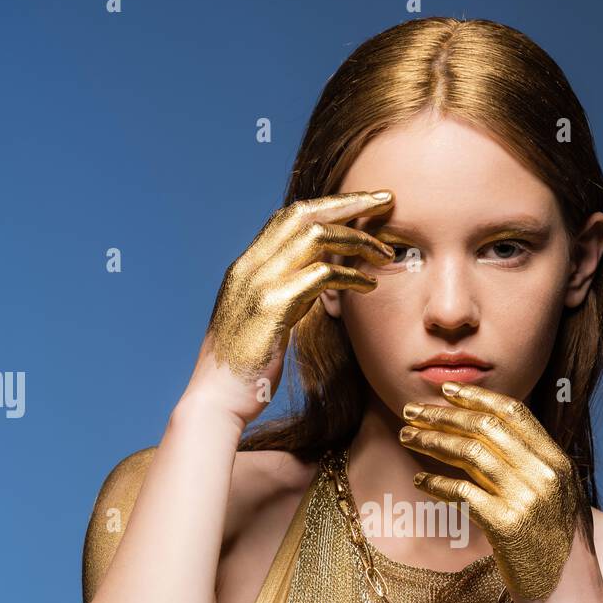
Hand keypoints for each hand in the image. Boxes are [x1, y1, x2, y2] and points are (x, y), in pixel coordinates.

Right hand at [182, 191, 395, 427]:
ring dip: (356, 240)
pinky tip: (370, 287)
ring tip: (385, 254)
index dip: (328, 204)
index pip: (288, 217)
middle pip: (303, 213)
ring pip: (315, 236)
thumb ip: (286, 296)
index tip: (363, 203)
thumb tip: (316, 285)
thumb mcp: (264, 323)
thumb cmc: (243, 372)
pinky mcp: (272, 307)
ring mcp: (258, 283)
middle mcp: (249, 267)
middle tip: (386, 201)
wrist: (216, 401)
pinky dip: (351, 276)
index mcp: (246, 268)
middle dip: (348, 202)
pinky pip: (321, 275)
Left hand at [398, 381, 594, 602]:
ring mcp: (528, 499)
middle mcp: (546, 474)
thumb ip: (535, 475)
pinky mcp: (508, 526)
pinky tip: (420, 481)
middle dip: (443, 414)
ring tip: (407, 437)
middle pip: (486, 427)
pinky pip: (462, 492)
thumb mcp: (559, 506)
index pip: (514, 413)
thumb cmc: (560, 561)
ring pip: (471, 453)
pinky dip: (436, 483)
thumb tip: (498, 453)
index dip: (476, 398)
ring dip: (432, 440)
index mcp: (559, 463)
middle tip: (410, 410)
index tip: (445, 392)